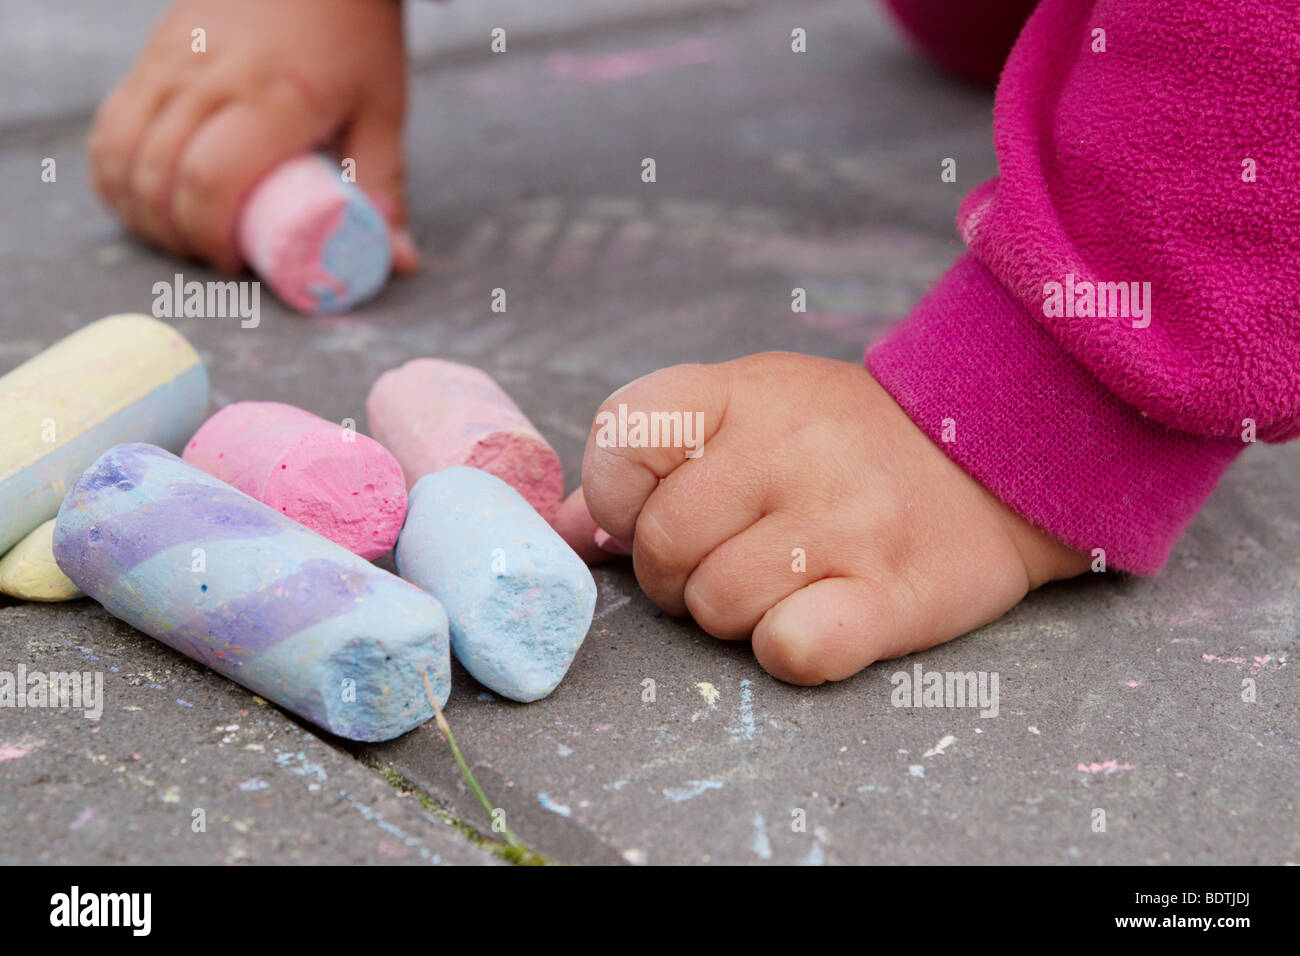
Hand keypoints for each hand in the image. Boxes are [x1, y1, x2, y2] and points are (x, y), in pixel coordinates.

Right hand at [89, 0, 417, 273]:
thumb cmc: (355, 34)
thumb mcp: (382, 111)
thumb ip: (383, 188)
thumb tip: (398, 260)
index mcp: (275, 99)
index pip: (210, 181)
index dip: (209, 237)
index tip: (235, 264)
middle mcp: (212, 79)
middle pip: (158, 176)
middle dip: (175, 235)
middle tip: (210, 257)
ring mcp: (172, 62)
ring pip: (121, 152)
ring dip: (139, 211)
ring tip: (178, 236)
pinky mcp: (152, 54)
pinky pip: (110, 125)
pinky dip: (114, 173)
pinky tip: (143, 200)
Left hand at [582, 352, 1089, 683]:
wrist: (991, 457)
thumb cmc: (844, 442)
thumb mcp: (745, 414)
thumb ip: (649, 463)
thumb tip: (560, 530)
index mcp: (742, 393)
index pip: (622, 440)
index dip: (615, 498)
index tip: (648, 512)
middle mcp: (791, 448)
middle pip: (662, 547)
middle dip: (672, 576)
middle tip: (720, 563)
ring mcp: (845, 520)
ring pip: (718, 608)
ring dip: (732, 616)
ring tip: (777, 584)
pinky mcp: (894, 594)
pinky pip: (793, 649)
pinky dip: (789, 648)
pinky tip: (814, 620)